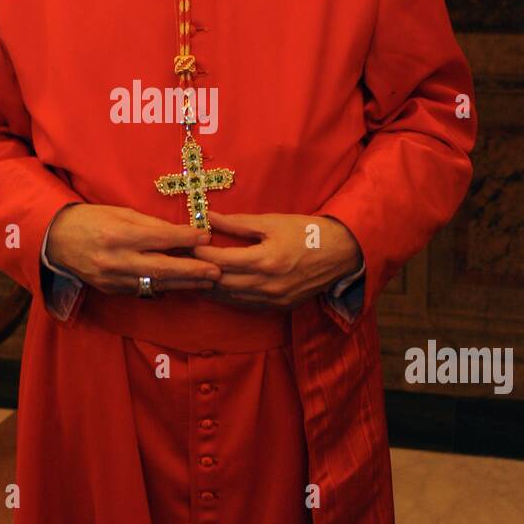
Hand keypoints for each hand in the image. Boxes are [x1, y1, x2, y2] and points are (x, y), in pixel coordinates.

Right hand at [46, 204, 222, 296]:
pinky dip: (163, 287)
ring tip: (207, 282)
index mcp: (119, 235)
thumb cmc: (91, 219)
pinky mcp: (111, 290)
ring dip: (184, 283)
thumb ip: (150, 225)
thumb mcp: (120, 213)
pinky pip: (143, 290)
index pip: (159, 238)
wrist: (56, 240)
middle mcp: (117, 259)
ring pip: (156, 284)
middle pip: (162, 267)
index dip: (185, 238)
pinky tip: (181, 286)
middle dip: (192, 270)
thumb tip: (179, 232)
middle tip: (217, 271)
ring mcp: (114, 278)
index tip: (206, 236)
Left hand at [192, 211, 362, 310]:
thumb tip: (208, 216)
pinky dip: (228, 296)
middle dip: (199, 272)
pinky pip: (245, 304)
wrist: (341, 254)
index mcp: (264, 260)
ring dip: (210, 288)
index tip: (186, 244)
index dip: (200, 253)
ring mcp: (272, 299)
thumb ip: (238, 222)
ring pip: (230, 298)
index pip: (220, 260)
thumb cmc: (306, 231)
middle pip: (220, 283)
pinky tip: (217, 288)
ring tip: (192, 276)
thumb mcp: (272, 221)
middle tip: (182, 262)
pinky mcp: (278, 307)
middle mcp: (266, 285)